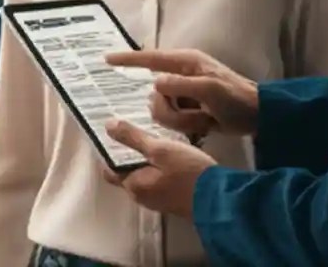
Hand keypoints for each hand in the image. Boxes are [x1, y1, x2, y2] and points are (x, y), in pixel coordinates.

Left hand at [101, 119, 216, 218]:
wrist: (219, 198)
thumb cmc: (188, 172)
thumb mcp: (160, 149)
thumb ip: (133, 138)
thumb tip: (108, 126)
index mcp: (133, 186)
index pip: (109, 169)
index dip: (109, 151)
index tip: (112, 134)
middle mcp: (141, 197)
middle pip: (127, 173)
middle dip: (127, 154)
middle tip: (133, 131)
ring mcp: (158, 201)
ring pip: (144, 176)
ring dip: (145, 160)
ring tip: (151, 138)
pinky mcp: (172, 200)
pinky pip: (158, 180)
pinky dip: (158, 168)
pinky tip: (168, 154)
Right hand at [106, 48, 259, 136]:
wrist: (258, 115)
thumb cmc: (237, 98)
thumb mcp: (211, 90)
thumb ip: (182, 85)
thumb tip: (155, 83)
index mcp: (186, 63)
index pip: (150, 59)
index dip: (128, 60)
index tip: (106, 60)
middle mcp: (181, 76)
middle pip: (154, 95)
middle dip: (170, 110)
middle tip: (195, 112)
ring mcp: (185, 94)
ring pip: (162, 111)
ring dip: (181, 121)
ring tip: (204, 119)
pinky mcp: (189, 110)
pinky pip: (173, 122)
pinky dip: (187, 126)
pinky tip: (205, 124)